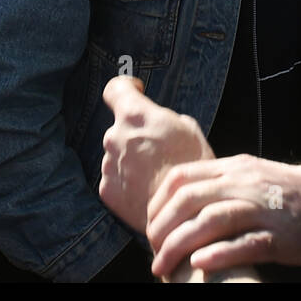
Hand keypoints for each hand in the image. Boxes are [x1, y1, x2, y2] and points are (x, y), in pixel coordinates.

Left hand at [99, 76, 212, 233]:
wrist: (184, 212)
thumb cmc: (193, 167)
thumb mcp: (189, 128)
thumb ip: (164, 117)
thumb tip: (156, 119)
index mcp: (136, 116)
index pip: (115, 89)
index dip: (125, 88)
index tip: (135, 91)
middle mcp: (115, 137)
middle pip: (120, 126)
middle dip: (135, 132)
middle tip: (158, 146)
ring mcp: (109, 164)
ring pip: (117, 153)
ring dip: (132, 157)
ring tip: (155, 171)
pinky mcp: (107, 189)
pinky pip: (115, 176)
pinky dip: (128, 179)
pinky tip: (147, 187)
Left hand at [145, 155, 300, 278]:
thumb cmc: (286, 193)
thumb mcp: (249, 175)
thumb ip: (217, 182)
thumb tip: (177, 199)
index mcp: (234, 168)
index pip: (181, 178)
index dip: (157, 203)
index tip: (149, 226)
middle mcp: (244, 183)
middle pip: (189, 199)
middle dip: (162, 228)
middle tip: (153, 252)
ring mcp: (262, 208)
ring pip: (211, 220)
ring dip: (180, 245)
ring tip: (163, 267)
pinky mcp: (279, 235)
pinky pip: (244, 243)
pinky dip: (218, 253)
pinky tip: (200, 264)